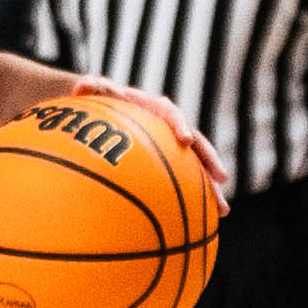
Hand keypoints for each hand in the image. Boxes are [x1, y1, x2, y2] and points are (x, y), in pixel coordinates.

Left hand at [70, 76, 230, 205]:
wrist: (105, 111)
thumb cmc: (99, 103)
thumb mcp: (95, 93)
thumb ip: (94, 88)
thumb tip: (83, 84)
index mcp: (155, 110)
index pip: (171, 114)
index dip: (180, 126)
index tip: (185, 140)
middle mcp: (170, 129)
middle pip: (196, 146)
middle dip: (210, 162)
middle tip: (222, 179)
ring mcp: (172, 149)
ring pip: (195, 170)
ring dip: (209, 190)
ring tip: (223, 211)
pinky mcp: (168, 165)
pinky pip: (182, 184)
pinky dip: (190, 202)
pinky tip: (198, 224)